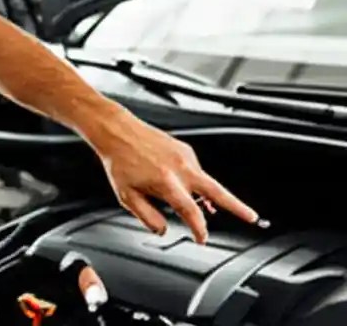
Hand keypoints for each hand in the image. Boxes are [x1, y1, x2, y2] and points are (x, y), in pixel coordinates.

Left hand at [90, 112, 258, 242]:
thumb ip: (147, 216)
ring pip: (205, 182)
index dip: (199, 228)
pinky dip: (196, 182)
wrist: (117, 131)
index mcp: (166, 182)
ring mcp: (185, 157)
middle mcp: (180, 168)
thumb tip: (162, 230)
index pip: (190, 211)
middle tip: (252, 217)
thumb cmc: (119, 161)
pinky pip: (196, 171)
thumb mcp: (126, 196)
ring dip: (209, 196)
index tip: (202, 238)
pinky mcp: (186, 149)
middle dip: (237, 206)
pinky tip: (188, 188)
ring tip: (210, 209)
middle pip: (217, 191)